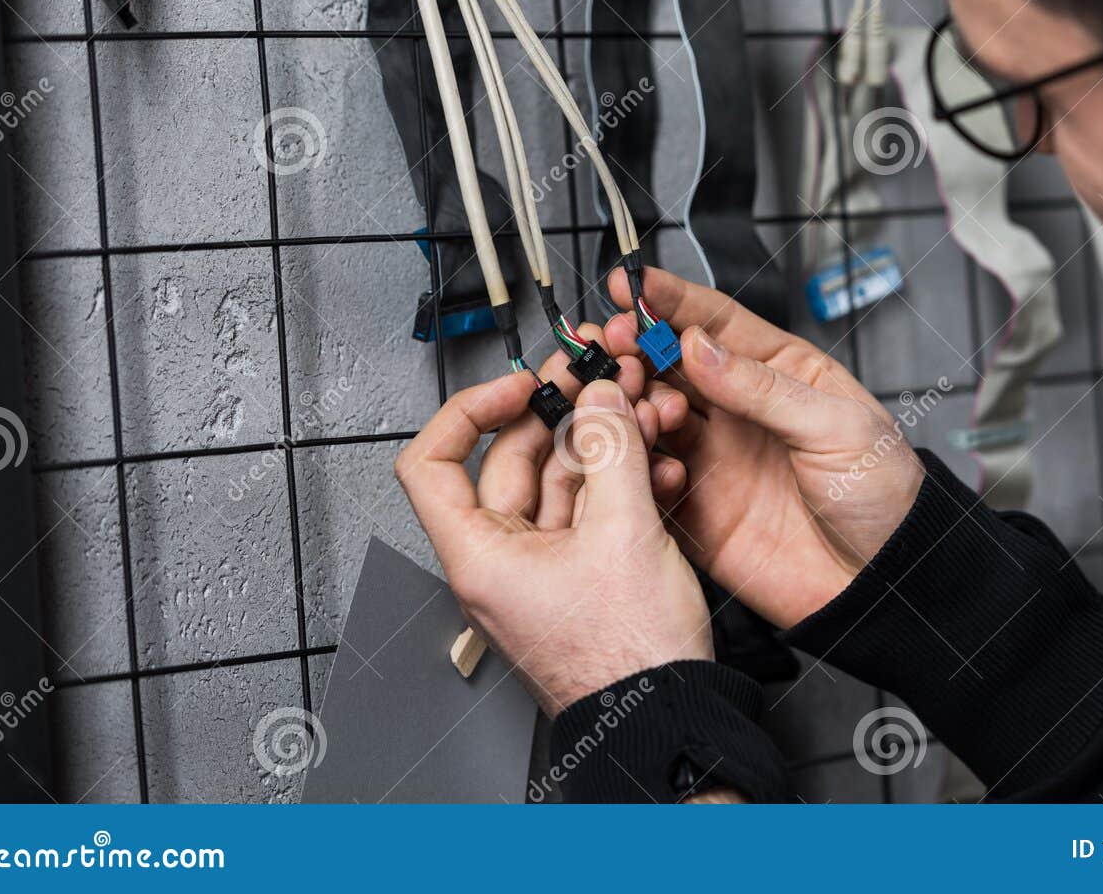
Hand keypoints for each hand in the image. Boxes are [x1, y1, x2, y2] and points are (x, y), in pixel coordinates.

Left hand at [394, 336, 710, 716]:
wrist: (670, 718)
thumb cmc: (630, 662)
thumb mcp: (624, 532)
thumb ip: (611, 450)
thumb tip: (599, 399)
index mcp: (480, 557)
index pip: (432, 463)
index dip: (470, 411)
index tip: (519, 388)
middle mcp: (501, 564)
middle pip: (512, 464)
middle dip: (563, 419)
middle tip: (600, 384)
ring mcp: (542, 571)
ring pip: (561, 485)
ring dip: (603, 448)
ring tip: (643, 420)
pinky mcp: (582, 577)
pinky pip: (590, 514)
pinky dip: (620, 485)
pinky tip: (657, 468)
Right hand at [602, 269, 925, 629]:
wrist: (883, 582)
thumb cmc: (881, 495)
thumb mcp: (837, 426)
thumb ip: (763, 388)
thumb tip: (698, 348)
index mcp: (780, 373)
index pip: (716, 323)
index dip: (672, 300)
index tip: (632, 283)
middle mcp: (738, 411)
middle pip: (671, 366)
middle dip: (636, 347)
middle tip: (614, 340)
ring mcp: (713, 458)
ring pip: (651, 416)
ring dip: (630, 400)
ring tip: (623, 393)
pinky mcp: (696, 509)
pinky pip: (648, 477)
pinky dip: (633, 462)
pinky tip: (636, 453)